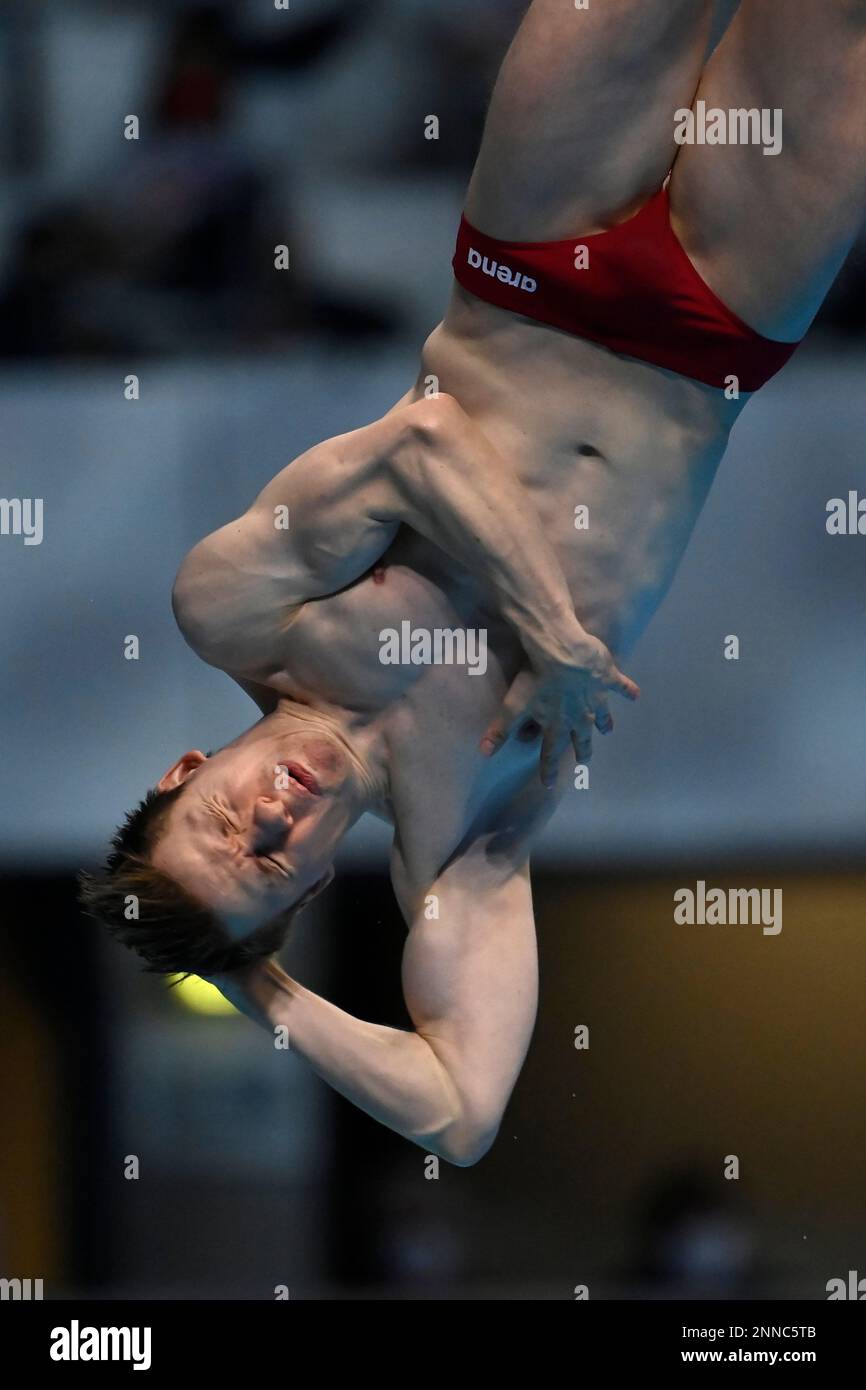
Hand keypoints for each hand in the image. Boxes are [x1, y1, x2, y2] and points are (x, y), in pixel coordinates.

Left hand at [479, 626, 638, 786]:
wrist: (563, 651)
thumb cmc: (537, 677)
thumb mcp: (514, 704)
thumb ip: (500, 729)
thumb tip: (484, 752)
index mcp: (557, 724)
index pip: (551, 752)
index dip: (549, 768)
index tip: (549, 783)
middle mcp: (579, 716)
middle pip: (581, 738)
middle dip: (583, 750)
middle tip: (585, 760)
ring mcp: (596, 699)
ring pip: (602, 716)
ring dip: (605, 724)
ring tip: (608, 731)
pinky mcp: (608, 680)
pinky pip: (621, 687)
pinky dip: (628, 691)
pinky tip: (635, 695)